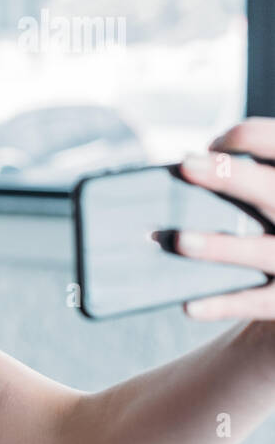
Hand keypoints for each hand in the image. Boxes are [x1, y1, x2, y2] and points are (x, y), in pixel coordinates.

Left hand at [173, 118, 274, 319]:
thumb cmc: (266, 229)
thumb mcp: (263, 202)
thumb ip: (240, 187)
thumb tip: (178, 175)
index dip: (251, 137)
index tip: (215, 143)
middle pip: (273, 191)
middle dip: (232, 177)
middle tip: (187, 164)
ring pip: (263, 251)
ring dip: (219, 245)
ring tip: (179, 240)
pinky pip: (256, 303)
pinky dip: (223, 304)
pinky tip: (189, 306)